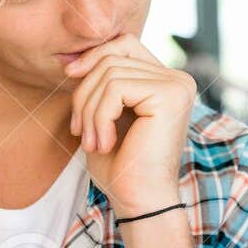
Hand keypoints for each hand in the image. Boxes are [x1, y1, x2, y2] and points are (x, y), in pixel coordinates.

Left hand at [63, 34, 195, 215]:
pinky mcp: (169, 95)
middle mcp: (177, 79)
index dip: (93, 56)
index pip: (124, 45)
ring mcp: (176, 85)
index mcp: (166, 80)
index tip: (69, 76)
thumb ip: (98, 83)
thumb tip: (69, 57)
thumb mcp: (104, 115)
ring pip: (110, 73)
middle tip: (79, 131)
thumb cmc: (121, 165)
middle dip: (85, 93)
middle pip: (112, 57)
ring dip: (89, 111)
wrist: (140, 202)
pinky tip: (104, 143)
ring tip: (91, 142)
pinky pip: (116, 88)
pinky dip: (99, 117)